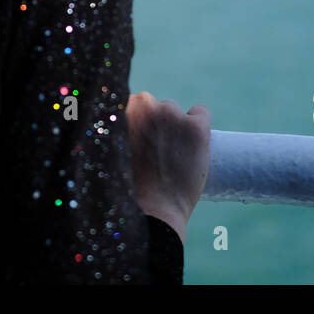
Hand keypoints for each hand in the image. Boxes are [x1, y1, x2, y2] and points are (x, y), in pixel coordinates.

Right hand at [126, 92, 210, 243]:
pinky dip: (199, 124)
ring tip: (173, 154)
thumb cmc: (128, 187)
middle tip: (157, 150)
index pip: (134, 102)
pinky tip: (194, 144)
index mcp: (120, 111)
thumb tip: (126, 119)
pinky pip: (200, 112)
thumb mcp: (113, 151)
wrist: (152, 211)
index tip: (142, 138)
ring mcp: (170, 115)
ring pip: (175, 110)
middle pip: (154, 105)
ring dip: (176, 126)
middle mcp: (144, 106)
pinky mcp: (195, 126)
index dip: (140, 121)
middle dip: (157, 122)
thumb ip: (117, 131)